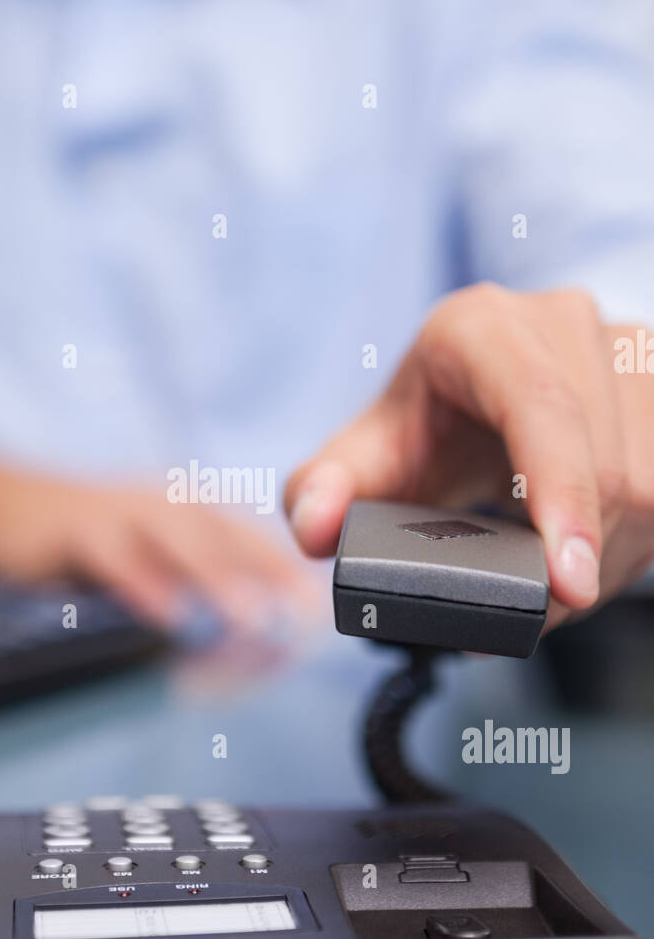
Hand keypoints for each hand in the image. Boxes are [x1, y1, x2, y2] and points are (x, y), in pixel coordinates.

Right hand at [0, 454, 316, 631]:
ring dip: (219, 582)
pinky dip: (144, 586)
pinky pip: (114, 559)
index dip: (288, 572)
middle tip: (303, 619)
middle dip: (269, 578)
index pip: (249, 537)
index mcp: (184, 508)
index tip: (320, 611)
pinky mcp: (74, 532)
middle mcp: (160, 503)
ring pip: (178, 543)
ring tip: (253, 620)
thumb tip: (245, 636)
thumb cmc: (82, 538)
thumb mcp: (145, 555)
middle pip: (225, 538)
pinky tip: (170, 616)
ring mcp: (117, 513)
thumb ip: (192, 586)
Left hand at [286, 286, 653, 627]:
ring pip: (649, 486)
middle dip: (573, 561)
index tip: (567, 584)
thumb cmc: (423, 429)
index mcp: (483, 327)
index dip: (563, 496)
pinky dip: (630, 546)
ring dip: (606, 561)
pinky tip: (586, 559)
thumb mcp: (363, 458)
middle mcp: (565, 321)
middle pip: (606, 466)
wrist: (477, 397)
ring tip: (550, 587)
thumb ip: (320, 493)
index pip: (541, 406)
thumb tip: (317, 528)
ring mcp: (630, 349)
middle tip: (529, 617)